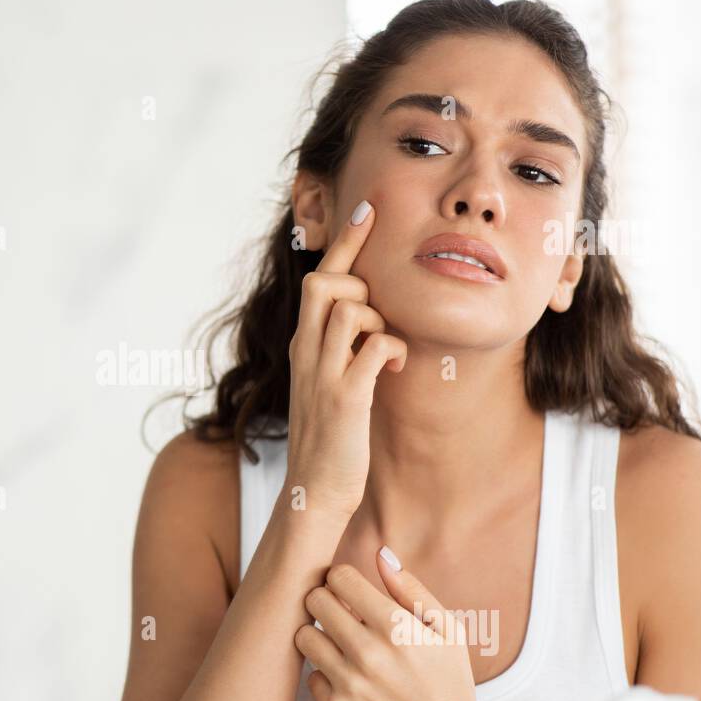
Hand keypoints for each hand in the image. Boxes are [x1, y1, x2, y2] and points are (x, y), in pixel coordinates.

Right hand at [285, 199, 406, 522]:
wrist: (315, 492)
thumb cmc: (331, 438)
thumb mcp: (330, 382)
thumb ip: (343, 348)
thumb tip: (371, 316)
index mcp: (303, 344)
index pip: (319, 278)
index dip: (345, 241)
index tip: (368, 208)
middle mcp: (306, 352)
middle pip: (324, 281)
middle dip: (357, 275)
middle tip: (378, 302)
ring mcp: (322, 374)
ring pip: (350, 309)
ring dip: (377, 318)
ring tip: (386, 348)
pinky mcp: (344, 399)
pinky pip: (375, 348)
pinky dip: (392, 348)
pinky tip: (397, 367)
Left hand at [294, 546, 526, 700]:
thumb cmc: (450, 687)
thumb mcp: (448, 631)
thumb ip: (412, 589)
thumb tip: (382, 554)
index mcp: (397, 628)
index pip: (339, 577)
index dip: (343, 579)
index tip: (350, 589)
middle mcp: (369, 654)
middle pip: (315, 600)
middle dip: (328, 601)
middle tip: (342, 613)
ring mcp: (350, 684)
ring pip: (304, 636)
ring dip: (320, 635)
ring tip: (340, 643)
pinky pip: (310, 675)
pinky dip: (324, 674)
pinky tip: (347, 676)